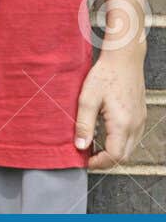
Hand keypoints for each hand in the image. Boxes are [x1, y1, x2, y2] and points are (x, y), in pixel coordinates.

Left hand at [76, 50, 145, 168]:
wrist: (124, 59)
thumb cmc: (105, 75)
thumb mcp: (87, 98)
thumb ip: (83, 124)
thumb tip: (80, 146)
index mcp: (122, 124)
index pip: (114, 156)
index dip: (99, 162)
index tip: (84, 160)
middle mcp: (135, 126)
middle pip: (124, 156)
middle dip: (106, 161)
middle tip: (88, 156)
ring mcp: (140, 122)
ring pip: (130, 148)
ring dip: (114, 152)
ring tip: (94, 146)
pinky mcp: (141, 116)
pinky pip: (133, 138)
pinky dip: (120, 143)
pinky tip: (106, 134)